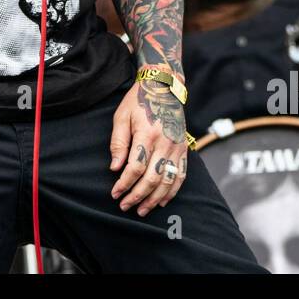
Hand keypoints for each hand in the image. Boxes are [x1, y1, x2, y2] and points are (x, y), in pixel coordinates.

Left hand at [108, 75, 188, 216]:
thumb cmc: (138, 102)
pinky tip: (162, 201)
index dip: (124, 184)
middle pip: (152, 178)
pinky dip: (172, 191)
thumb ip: (118, 143)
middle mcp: (165, 143)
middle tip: (125, 206)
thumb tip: (115, 168)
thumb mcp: (121, 117)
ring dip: (154, 199)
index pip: (136, 167)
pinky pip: (181, 175)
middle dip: (137, 196)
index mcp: (147, 134)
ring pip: (168, 181)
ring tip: (142, 210)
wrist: (164, 87)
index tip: (115, 194)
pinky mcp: (184, 149)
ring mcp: (177, 147)